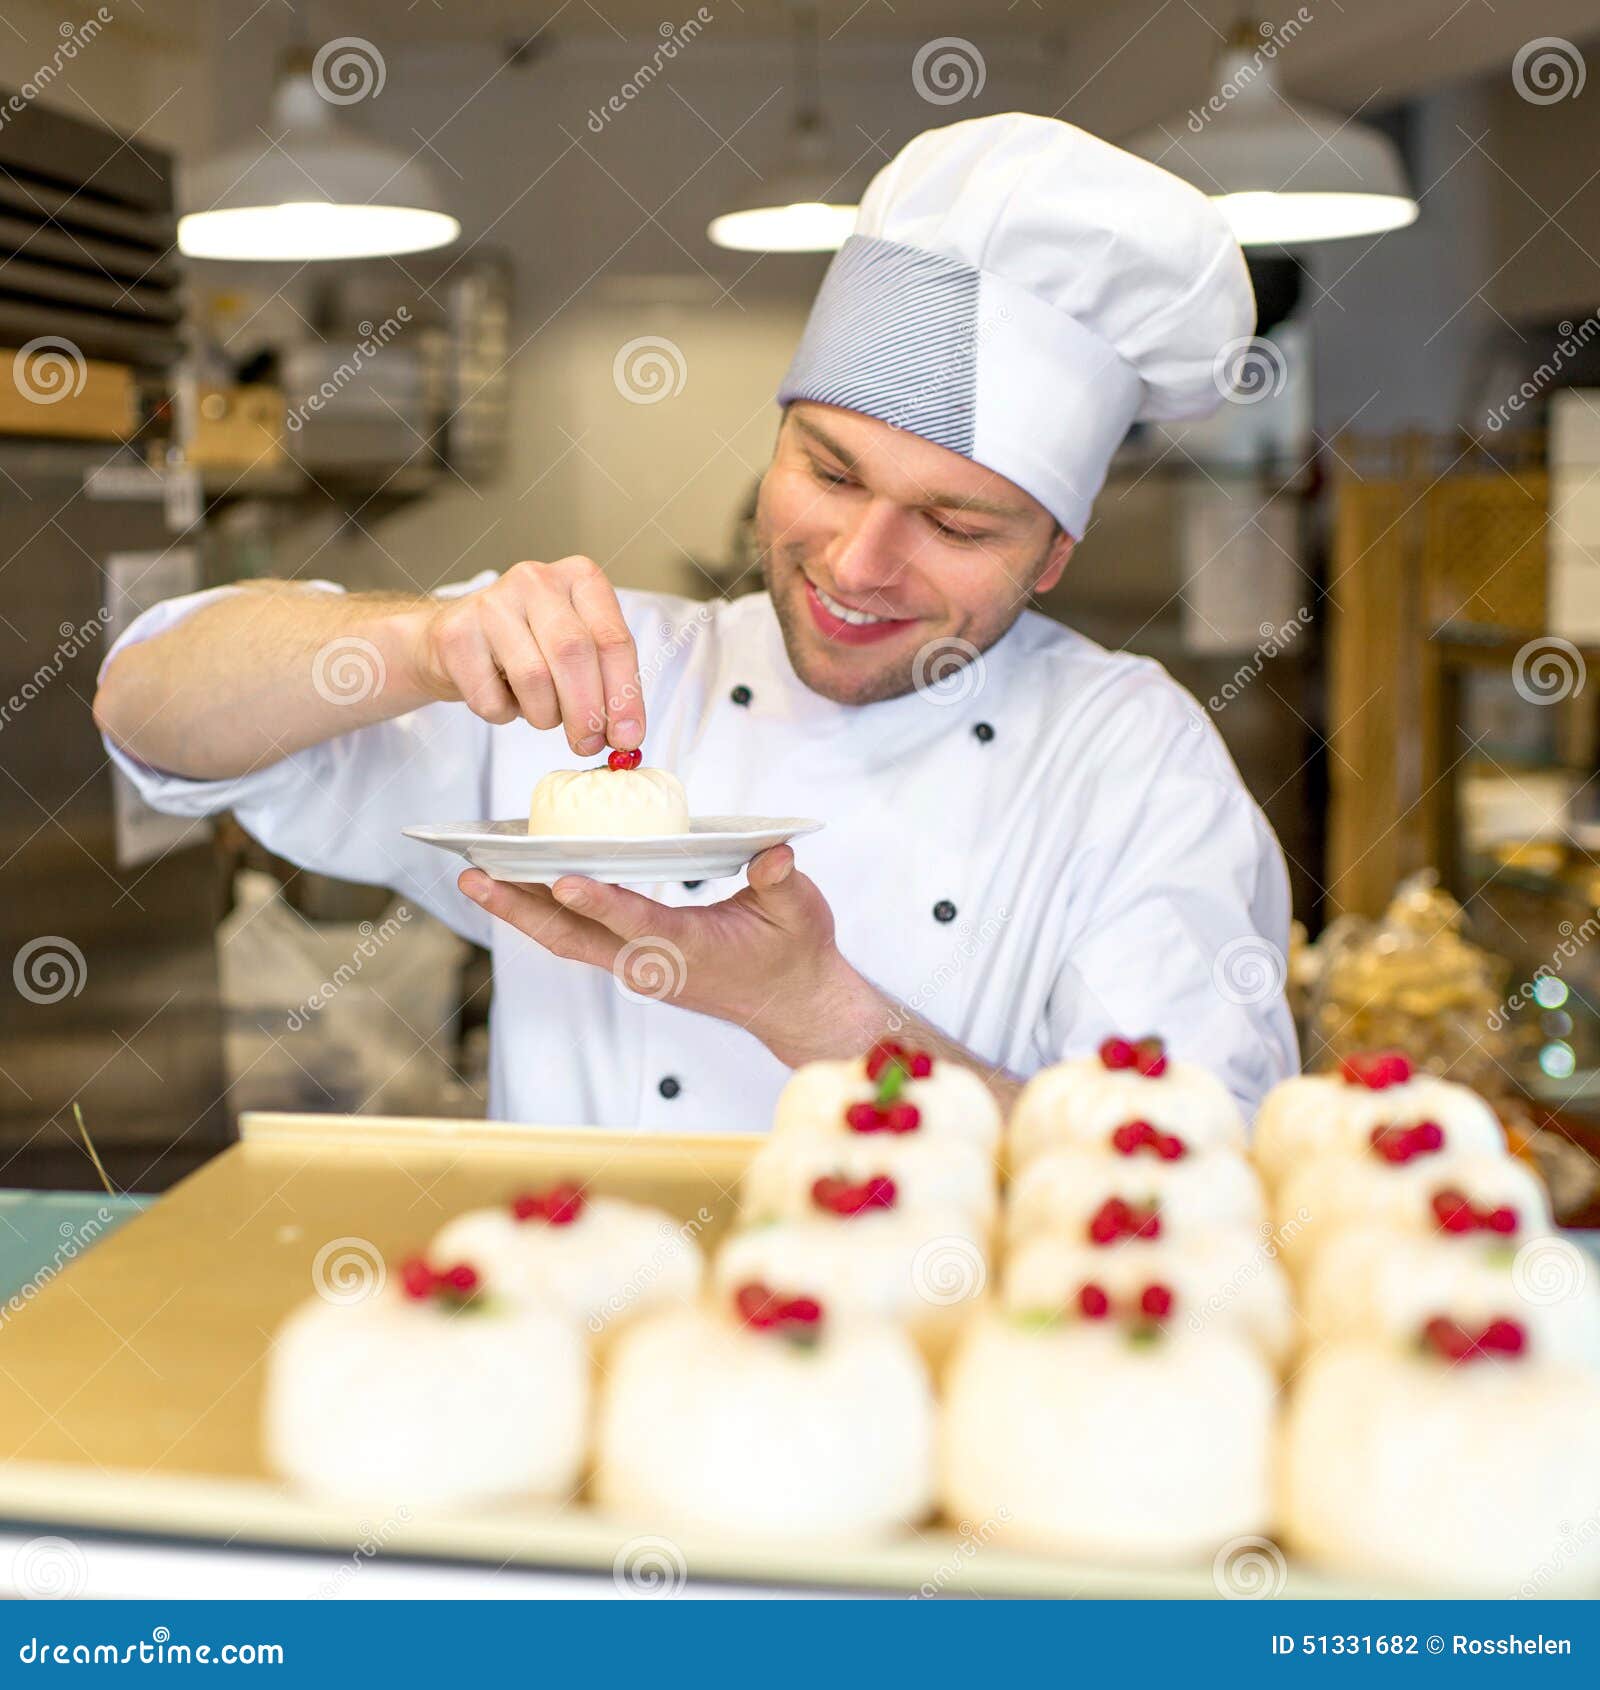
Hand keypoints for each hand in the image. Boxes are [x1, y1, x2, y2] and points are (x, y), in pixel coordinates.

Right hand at [406, 557, 641, 753]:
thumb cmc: (529, 645)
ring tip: (541, 710)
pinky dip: (504, 714)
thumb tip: (626, 734)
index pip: (613, 639)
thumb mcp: (577, 653)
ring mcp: (492, 602)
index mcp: (579, 578)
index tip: (627, 736)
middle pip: (574, 654)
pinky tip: (502, 695)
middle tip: (587, 744)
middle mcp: (536, 579)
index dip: (624, 695)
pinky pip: (491, 697)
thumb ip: (607, 685)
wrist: (459, 640)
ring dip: (544, 715)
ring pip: (534, 678)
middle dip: (586, 711)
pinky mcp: (456, 634)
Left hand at [457, 846, 879, 1064]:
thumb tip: (774, 855)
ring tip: (475, 878)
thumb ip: (781, 882)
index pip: (637, 922)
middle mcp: (652, 963)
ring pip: (566, 939)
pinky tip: (516, 888)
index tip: (563, 877)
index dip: (600, 901)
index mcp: (690, 948)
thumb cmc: (796, 954)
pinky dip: (542, 914)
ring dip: (519, 910)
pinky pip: (577, 939)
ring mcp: (637, 967)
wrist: (793, 1004)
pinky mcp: (633, 963)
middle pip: (573, 935)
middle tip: (475, 875)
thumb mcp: (801, 911)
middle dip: (521, 906)